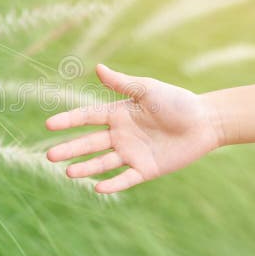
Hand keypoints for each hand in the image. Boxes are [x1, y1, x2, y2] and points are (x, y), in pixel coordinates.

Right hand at [45, 64, 223, 193]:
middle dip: (69, 149)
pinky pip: (125, 179)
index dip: (68, 120)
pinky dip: (112, 184)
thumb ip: (122, 84)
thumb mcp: (148, 90)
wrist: (205, 122)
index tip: (48, 124)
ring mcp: (132, 153)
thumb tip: (98, 68)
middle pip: (89, 143)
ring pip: (102, 162)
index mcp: (118, 114)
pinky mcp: (146, 169)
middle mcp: (121, 135)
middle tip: (49, 156)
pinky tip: (97, 187)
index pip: (87, 118)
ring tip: (67, 172)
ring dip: (85, 167)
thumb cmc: (177, 102)